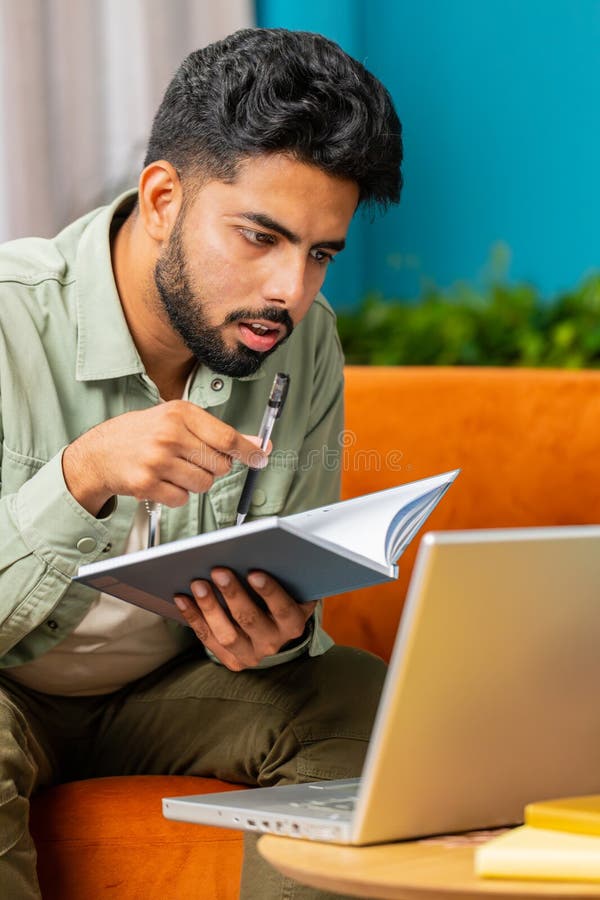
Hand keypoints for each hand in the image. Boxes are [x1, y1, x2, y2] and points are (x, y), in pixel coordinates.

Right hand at [62, 400, 267, 514]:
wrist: (98, 453)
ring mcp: (157, 460)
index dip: (248, 451)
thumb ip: (218, 433)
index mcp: (180, 413)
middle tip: (193, 459)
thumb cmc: (142, 434)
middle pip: (219, 464)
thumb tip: (258, 445)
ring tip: (175, 469)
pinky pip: (182, 499)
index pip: (226, 436)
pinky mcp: (146, 484)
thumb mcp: (178, 421)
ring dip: (195, 482)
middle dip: (213, 467)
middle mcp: (169, 435)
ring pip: (203, 484)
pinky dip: (177, 494)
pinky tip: (162, 481)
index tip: (261, 458)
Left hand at [174, 568, 315, 670]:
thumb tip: (254, 551)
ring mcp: (252, 654)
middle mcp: (274, 642)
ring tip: (197, 584)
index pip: (283, 608)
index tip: (254, 573)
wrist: (274, 625)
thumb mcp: (288, 585)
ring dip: (210, 608)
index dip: (269, 592)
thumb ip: (280, 573)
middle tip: (218, 571)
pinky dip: (194, 617)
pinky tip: (182, 598)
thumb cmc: (280, 594)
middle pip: (251, 620)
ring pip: (227, 635)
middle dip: (233, 594)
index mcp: (293, 622)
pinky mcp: (232, 660)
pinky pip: (208, 639)